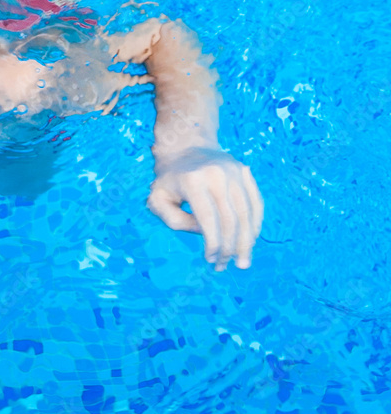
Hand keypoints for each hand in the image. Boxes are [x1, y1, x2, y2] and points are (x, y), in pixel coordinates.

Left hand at [147, 147, 263, 269]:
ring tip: (242, 261)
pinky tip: (249, 241)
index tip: (211, 260)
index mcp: (193, 180)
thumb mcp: (157, 199)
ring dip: (246, 242)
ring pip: (247, 214)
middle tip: (226, 266)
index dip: (213, 244)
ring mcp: (234, 170)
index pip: (208, 220)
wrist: (184, 147)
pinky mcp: (245, 171)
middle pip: (231, 220)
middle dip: (230, 248)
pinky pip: (256, 203)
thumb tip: (205, 233)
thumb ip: (175, 221)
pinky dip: (254, 225)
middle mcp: (216, 174)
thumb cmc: (168, 180)